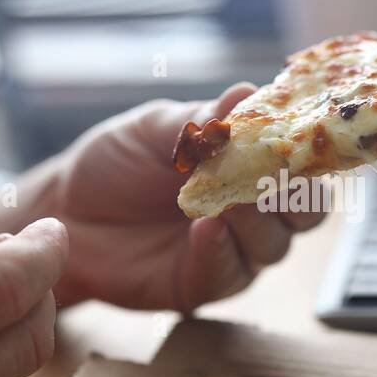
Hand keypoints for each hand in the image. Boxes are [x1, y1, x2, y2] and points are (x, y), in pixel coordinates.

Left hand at [35, 84, 327, 311]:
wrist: (65, 209)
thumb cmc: (116, 162)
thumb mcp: (156, 130)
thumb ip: (202, 121)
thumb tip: (245, 92)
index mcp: (253, 167)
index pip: (306, 168)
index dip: (311, 159)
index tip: (294, 144)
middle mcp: (254, 213)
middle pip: (307, 214)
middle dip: (295, 197)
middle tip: (269, 178)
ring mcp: (232, 251)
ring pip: (274, 247)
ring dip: (256, 222)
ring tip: (226, 203)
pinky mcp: (203, 284)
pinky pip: (229, 274)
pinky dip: (221, 251)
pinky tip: (204, 229)